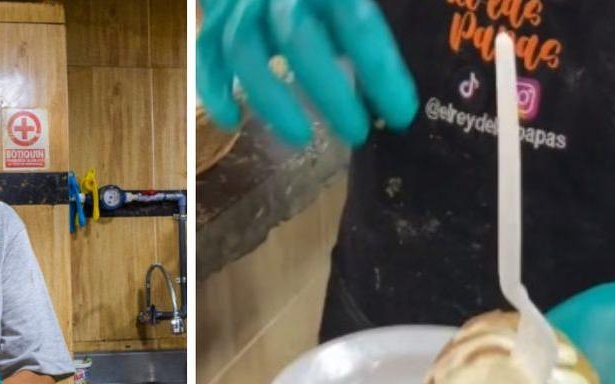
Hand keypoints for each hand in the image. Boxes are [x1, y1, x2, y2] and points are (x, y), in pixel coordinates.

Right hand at [197, 0, 417, 146]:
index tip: (401, 114)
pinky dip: (214, 90)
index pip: (358, 24)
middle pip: (298, 39)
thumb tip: (409, 79)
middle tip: (357, 134)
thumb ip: (370, 26)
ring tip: (303, 140)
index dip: (381, 72)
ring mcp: (239, 4)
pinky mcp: (211, 20)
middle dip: (330, 93)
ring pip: (244, 52)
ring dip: (273, 101)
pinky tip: (233, 122)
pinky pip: (205, 56)